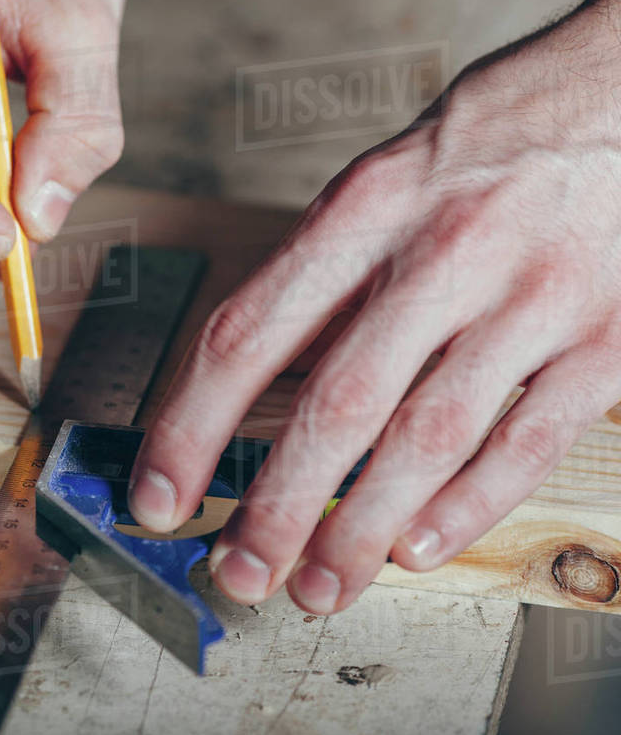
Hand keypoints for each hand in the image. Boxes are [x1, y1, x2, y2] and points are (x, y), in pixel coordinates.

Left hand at [129, 0, 620, 613]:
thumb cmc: (482, 147)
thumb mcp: (379, 186)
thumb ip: (322, 285)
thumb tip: (246, 395)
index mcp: (364, 208)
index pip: (248, 334)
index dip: (190, 429)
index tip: (158, 495)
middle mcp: (443, 251)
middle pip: (338, 404)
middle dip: (277, 507)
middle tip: (237, 574)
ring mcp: (532, 296)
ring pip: (428, 438)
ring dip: (361, 529)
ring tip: (317, 587)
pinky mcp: (606, 337)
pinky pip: (526, 442)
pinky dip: (466, 508)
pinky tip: (416, 550)